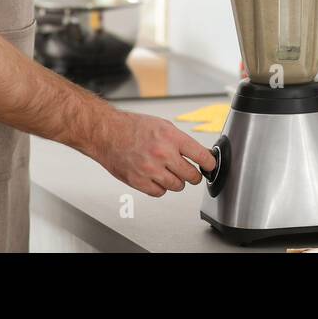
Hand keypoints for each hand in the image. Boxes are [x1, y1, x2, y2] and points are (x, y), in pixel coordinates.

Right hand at [91, 110, 217, 196]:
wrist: (107, 134)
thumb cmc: (133, 127)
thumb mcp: (163, 125)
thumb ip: (181, 141)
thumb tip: (199, 154)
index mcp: (171, 137)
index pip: (201, 156)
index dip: (209, 163)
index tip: (210, 166)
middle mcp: (163, 154)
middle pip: (191, 176)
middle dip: (194, 175)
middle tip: (190, 172)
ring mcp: (151, 170)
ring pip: (177, 186)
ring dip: (176, 181)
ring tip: (168, 171)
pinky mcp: (139, 182)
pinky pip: (160, 193)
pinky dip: (160, 187)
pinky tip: (156, 177)